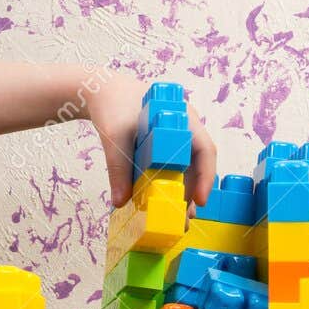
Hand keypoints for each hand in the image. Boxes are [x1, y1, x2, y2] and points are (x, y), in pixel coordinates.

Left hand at [87, 73, 217, 208]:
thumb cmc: (113, 105)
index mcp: (182, 118)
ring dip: (183, 190)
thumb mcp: (115, 137)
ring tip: (176, 217)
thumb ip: (117, 170)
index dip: (206, 176)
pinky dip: (171, 183)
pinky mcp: (165, 143)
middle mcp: (185, 127)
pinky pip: (174, 165)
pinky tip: (164, 201)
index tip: (200, 200)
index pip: (205, 149)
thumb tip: (120, 202)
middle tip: (185, 219)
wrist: (102, 89)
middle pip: (198, 163)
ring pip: (187, 166)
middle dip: (194, 192)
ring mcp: (177, 135)